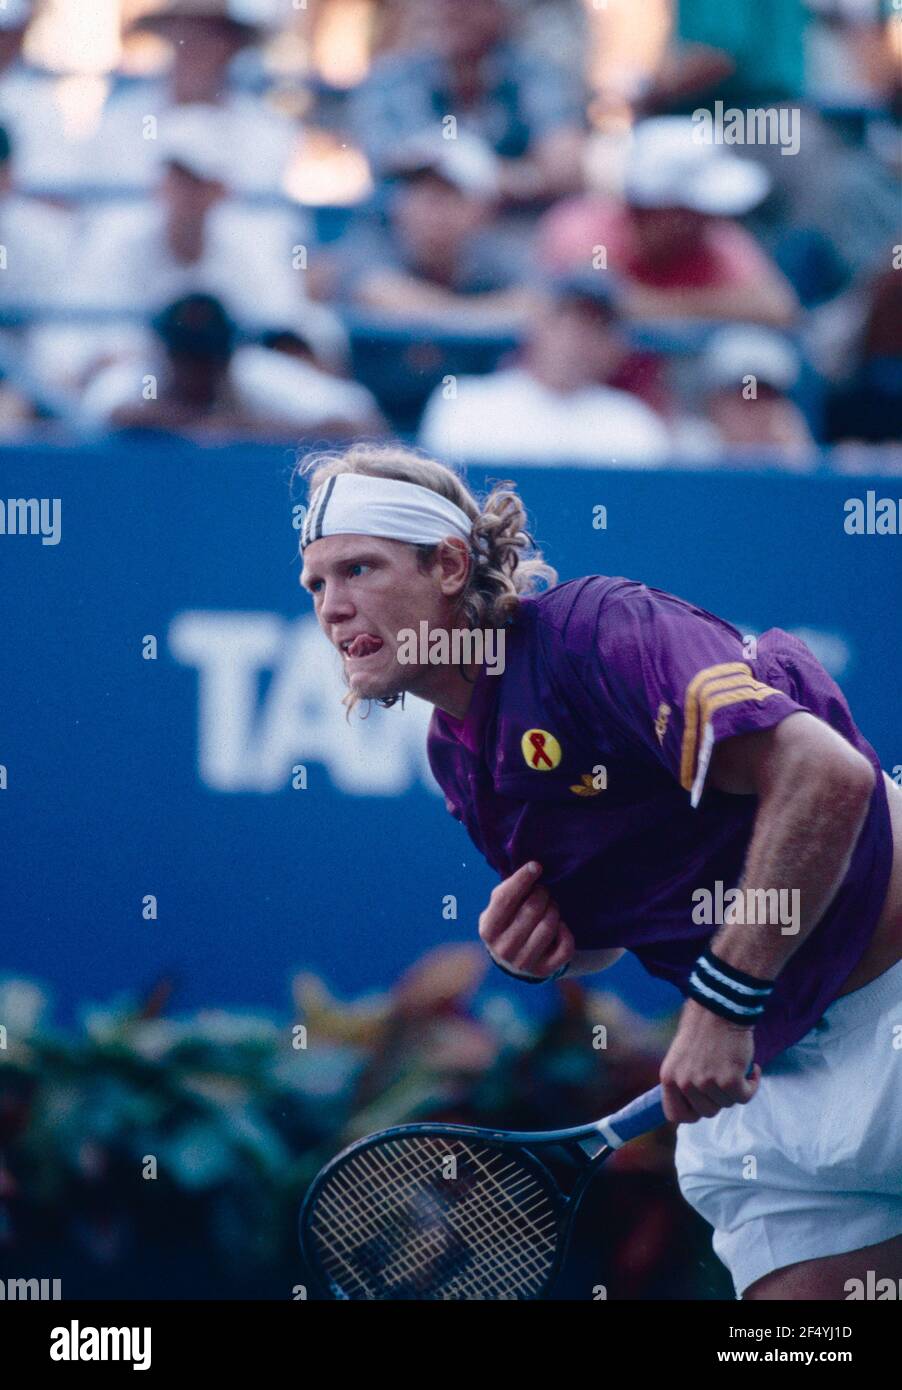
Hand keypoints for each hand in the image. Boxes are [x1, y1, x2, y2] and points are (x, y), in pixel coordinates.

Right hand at [478, 862, 574, 980]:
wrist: (514, 958)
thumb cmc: (508, 922)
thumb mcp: (498, 907)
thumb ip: (509, 888)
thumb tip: (533, 867)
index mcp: (488, 930)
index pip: (505, 899)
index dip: (522, 879)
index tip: (536, 866)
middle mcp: (503, 949)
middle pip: (531, 910)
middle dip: (542, 894)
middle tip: (544, 891)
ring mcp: (524, 963)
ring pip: (549, 926)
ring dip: (554, 909)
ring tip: (551, 906)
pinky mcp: (544, 971)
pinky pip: (565, 945)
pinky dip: (566, 930)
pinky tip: (559, 926)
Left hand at [660, 999, 760, 1123]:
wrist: (720, 1007)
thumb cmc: (702, 1026)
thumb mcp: (680, 1055)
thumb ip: (684, 1078)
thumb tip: (693, 1101)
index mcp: (668, 1077)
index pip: (675, 1114)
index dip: (692, 1112)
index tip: (704, 1103)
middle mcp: (685, 1083)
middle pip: (706, 1112)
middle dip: (718, 1098)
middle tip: (723, 1078)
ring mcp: (707, 1083)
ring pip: (727, 1104)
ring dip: (735, 1089)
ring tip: (735, 1067)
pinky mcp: (730, 1081)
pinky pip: (745, 1097)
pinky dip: (752, 1085)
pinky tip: (751, 1069)